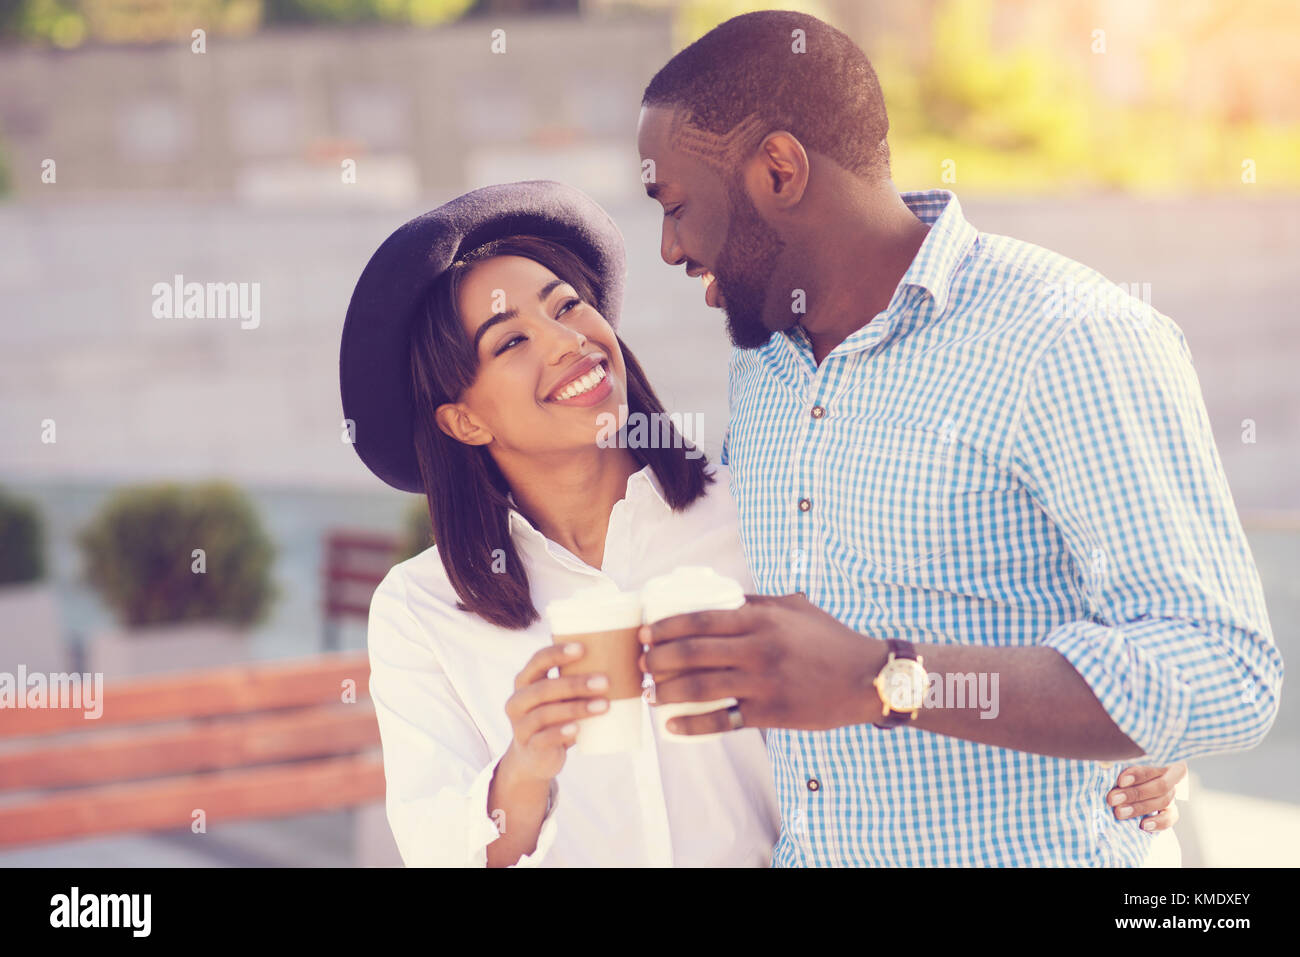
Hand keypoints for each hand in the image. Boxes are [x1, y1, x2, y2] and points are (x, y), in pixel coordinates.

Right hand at [501, 643, 608, 783]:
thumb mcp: (560, 698)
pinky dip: (561, 733)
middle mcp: (518, 700)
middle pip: (544, 688)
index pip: (538, 660)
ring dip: (576, 708)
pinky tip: (578, 729)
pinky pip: (543, 738)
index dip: (558, 653)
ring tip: (604, 706)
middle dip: (576, 684)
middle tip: (605, 682)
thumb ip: (577, 681)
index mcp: (526, 680)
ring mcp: (520, 724)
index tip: (583, 648)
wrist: (535, 757)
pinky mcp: (529, 746)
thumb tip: (623, 661)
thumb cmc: (555, 717)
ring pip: (545, 713)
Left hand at [638, 592, 879, 734]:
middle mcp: (759, 649)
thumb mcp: (795, 607)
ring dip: (668, 692)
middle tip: (641, 664)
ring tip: (650, 694)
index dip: (666, 627)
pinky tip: (672, 726)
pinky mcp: (772, 713)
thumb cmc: (830, 639)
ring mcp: (764, 683)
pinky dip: (694, 725)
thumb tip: (720, 596)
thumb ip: (757, 602)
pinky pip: (724, 721)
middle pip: (693, 653)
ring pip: (702, 688)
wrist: (868, 678)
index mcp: (762, 619)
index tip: (644, 633)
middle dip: (658, 660)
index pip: (700, 619)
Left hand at [1106, 762, 1186, 830]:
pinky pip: (1170, 817)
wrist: (1120, 777)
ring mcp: (1171, 792)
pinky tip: (1143, 825)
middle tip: (1112, 799)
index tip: (1120, 781)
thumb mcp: (1120, 758)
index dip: (1139, 774)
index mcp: (1161, 756)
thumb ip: (1117, 760)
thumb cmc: (1119, 762)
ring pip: (1163, 801)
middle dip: (1135, 794)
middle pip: (1160, 785)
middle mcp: (1170, 773)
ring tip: (1119, 812)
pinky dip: (1159, 822)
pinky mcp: (1170, 809)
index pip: (1156, 764)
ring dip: (1139, 808)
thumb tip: (1104, 764)